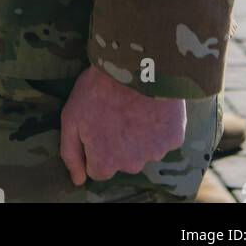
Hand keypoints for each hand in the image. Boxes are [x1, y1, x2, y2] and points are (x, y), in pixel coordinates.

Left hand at [60, 66, 185, 184]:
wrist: (135, 66)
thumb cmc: (98, 90)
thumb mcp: (71, 117)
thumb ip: (71, 153)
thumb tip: (78, 180)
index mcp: (106, 162)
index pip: (98, 168)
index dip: (95, 146)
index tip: (96, 124)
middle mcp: (132, 165)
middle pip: (123, 159)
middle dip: (118, 141)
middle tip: (115, 112)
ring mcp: (156, 152)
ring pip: (144, 148)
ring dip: (139, 132)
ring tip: (133, 105)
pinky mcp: (174, 138)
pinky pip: (164, 136)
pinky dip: (158, 125)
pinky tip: (151, 105)